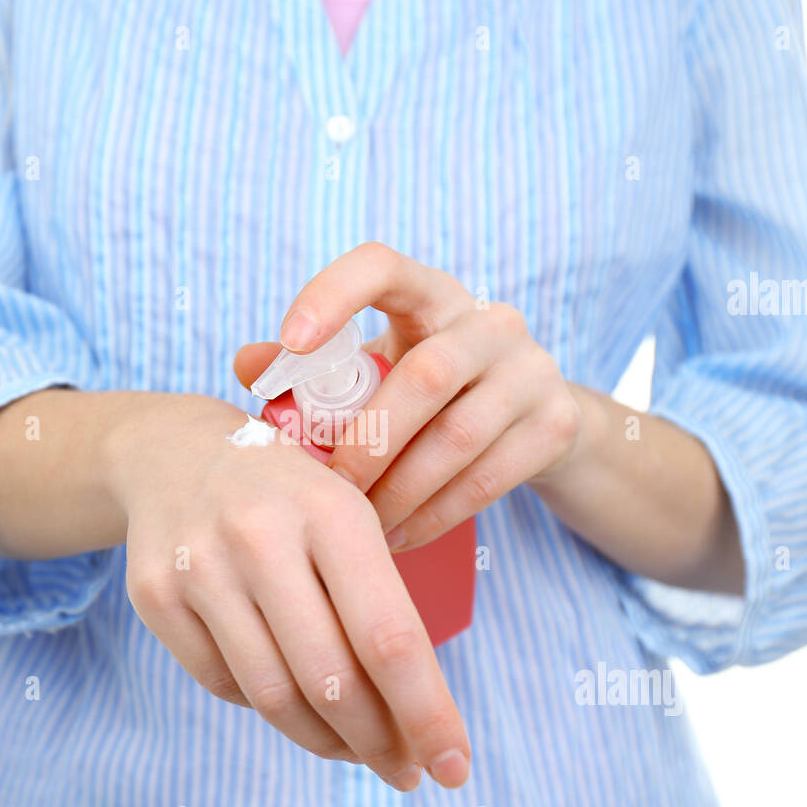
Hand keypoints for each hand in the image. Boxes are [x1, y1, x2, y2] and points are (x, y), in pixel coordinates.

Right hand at [110, 392, 471, 789]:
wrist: (175, 452)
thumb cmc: (288, 497)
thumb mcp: (347, 516)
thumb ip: (378, 603)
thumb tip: (416, 720)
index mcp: (331, 511)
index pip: (389, 637)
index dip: (426, 713)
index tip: (453, 767)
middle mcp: (260, 535)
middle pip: (331, 679)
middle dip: (378, 742)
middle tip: (405, 769)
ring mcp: (199, 566)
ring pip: (272, 694)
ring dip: (325, 739)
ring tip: (356, 749)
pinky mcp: (153, 594)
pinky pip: (222, 685)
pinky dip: (266, 707)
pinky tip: (292, 702)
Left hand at [235, 243, 582, 551]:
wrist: (539, 424)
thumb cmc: (432, 396)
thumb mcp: (378, 372)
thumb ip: (314, 370)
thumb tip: (249, 366)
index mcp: (431, 295)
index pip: (383, 266)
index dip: (334, 295)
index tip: (292, 341)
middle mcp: (491, 322)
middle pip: (427, 375)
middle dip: (369, 442)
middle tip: (330, 489)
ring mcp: (533, 371)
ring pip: (459, 437)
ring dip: (399, 492)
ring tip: (359, 527)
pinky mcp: (557, 425)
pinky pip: (488, 480)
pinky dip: (434, 517)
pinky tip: (396, 539)